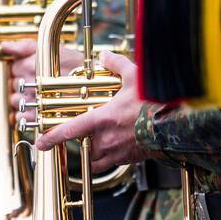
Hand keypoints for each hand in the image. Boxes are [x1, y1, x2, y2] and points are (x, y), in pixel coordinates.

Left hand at [0, 39, 83, 112]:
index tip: (31, 71)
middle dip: (21, 85)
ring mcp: (33, 101)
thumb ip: (25, 46)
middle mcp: (29, 82)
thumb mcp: (52, 49)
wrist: (94, 85)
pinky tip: (37, 109)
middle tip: (36, 83)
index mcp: (30, 64)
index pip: (12, 68)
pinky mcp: (38, 117)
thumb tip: (4, 46)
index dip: (19, 70)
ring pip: (15, 101)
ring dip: (22, 100)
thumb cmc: (75, 66)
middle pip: (12, 85)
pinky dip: (25, 116)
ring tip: (38, 96)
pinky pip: (20, 118)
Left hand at [34, 51, 148, 173]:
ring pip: (95, 158)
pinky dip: (109, 158)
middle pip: (83, 146)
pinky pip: (112, 163)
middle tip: (86, 133)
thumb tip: (104, 55)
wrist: (180, 123)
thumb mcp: (134, 76)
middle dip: (82, 141)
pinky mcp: (130, 160)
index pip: (69, 131)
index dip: (51, 138)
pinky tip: (115, 147)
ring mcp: (118, 152)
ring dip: (93, 152)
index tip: (40, 143)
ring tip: (100, 141)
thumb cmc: (156, 101)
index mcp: (102, 120)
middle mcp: (106, 139)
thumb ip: (115, 64)